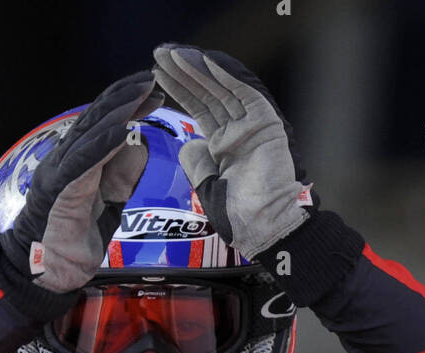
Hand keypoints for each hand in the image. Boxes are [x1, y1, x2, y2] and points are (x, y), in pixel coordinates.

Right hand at [0, 70, 161, 315]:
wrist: (46, 274)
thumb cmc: (72, 241)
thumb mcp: (109, 204)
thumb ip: (122, 178)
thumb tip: (140, 146)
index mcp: (77, 163)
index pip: (103, 125)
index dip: (127, 105)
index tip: (153, 92)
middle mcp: (65, 161)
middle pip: (96, 120)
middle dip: (125, 97)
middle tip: (152, 80)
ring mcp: (60, 173)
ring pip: (90, 133)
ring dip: (118, 111)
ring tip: (142, 93)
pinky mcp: (60, 191)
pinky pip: (84, 162)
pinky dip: (103, 144)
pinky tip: (122, 129)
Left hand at [152, 44, 314, 258]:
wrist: (263, 228)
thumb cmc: (239, 217)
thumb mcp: (207, 187)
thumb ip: (196, 164)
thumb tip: (189, 144)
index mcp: (224, 146)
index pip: (199, 109)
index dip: (179, 90)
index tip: (157, 73)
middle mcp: (238, 132)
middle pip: (207, 94)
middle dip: (184, 74)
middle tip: (160, 53)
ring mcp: (253, 127)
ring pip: (222, 90)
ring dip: (198, 71)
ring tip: (175, 54)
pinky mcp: (267, 125)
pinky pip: (245, 95)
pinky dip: (227, 77)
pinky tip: (206, 61)